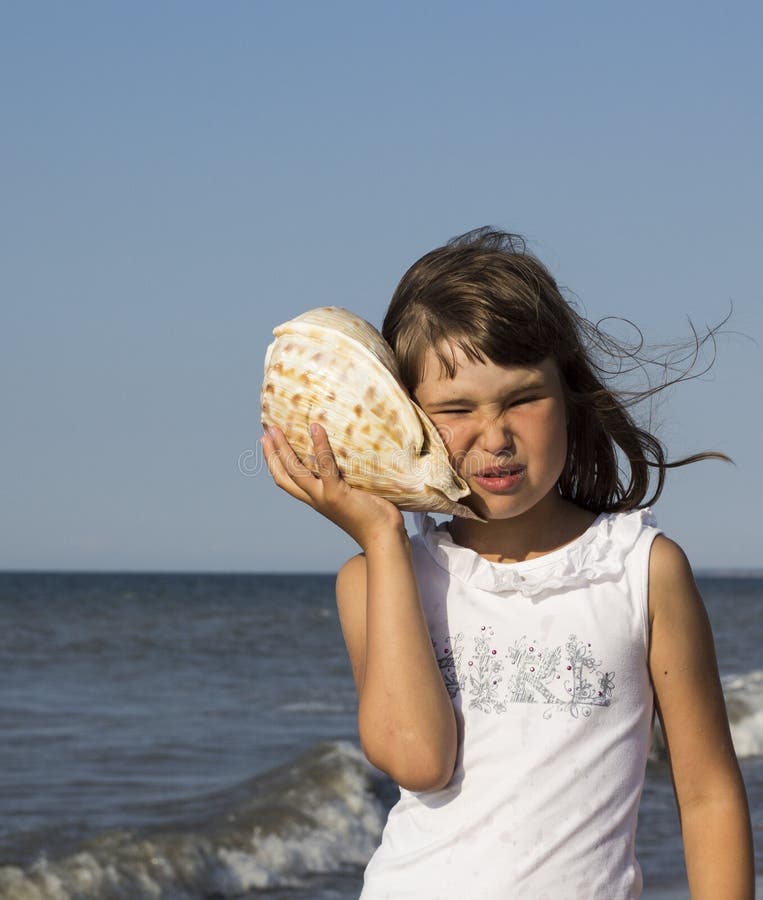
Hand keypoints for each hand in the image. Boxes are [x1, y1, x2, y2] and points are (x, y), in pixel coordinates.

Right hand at [261, 423, 404, 548]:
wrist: (383, 537)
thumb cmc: (376, 514)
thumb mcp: (354, 492)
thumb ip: (346, 477)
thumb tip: (351, 451)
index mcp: (316, 499)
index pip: (287, 481)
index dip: (275, 463)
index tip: (268, 444)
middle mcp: (315, 499)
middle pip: (285, 475)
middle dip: (272, 453)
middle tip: (267, 431)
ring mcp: (324, 497)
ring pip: (295, 471)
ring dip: (283, 449)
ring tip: (276, 429)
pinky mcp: (337, 494)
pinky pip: (325, 466)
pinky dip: (319, 445)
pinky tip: (315, 428)